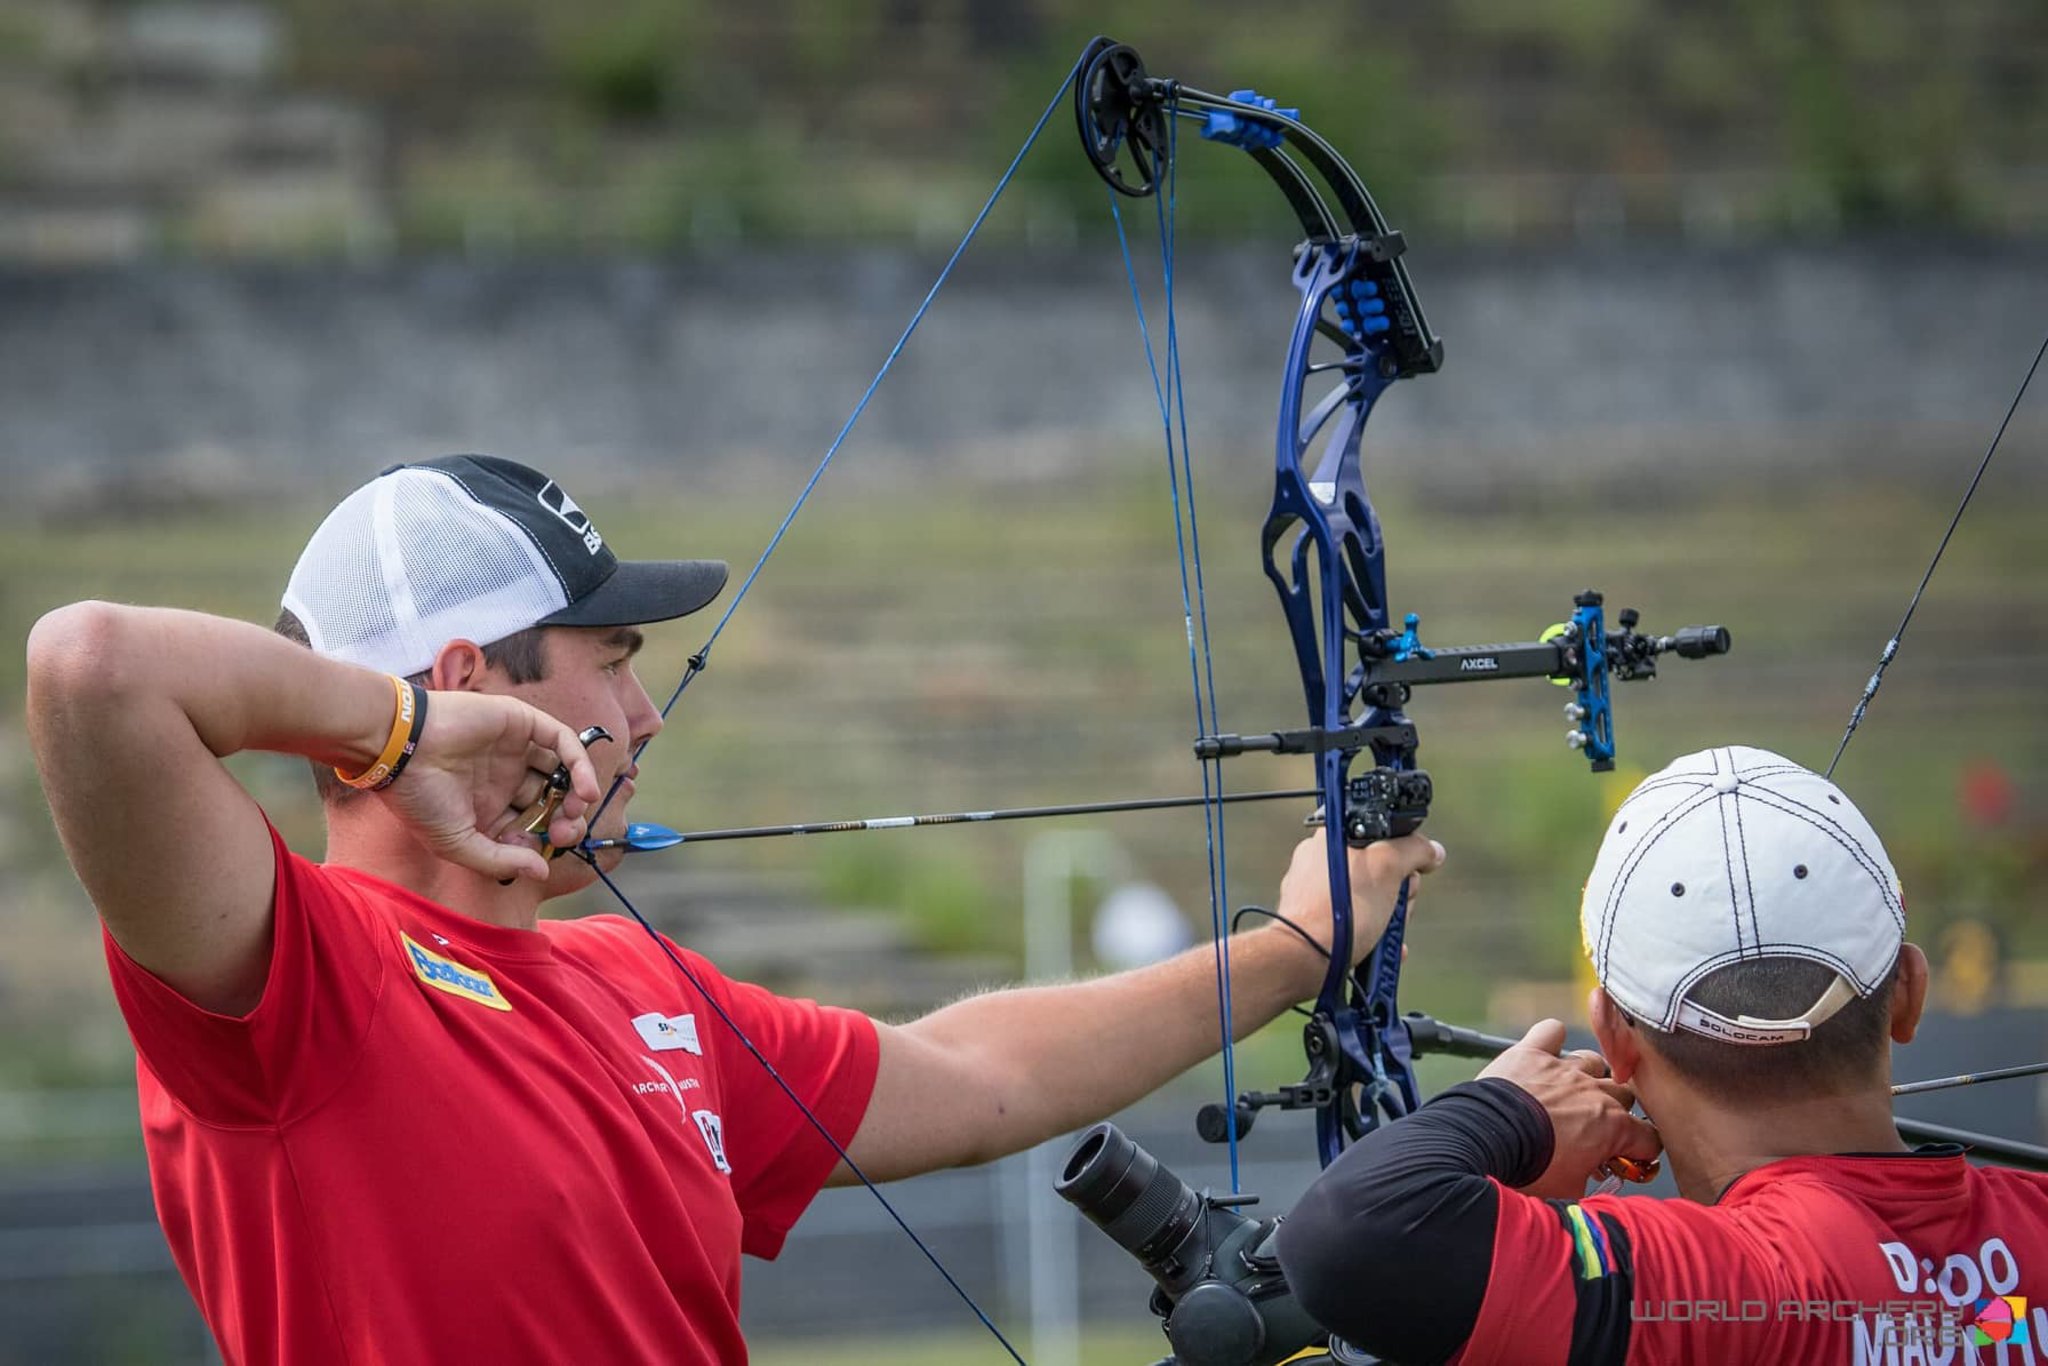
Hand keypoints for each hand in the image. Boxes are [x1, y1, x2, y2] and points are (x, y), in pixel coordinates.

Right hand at [376, 691, 600, 882]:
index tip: (540, 851)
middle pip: (551, 800)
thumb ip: (501, 860)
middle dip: (566, 820)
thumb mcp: (457, 844)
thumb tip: (542, 871)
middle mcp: (505, 778)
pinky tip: (585, 789)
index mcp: (489, 806)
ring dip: (577, 792)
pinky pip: (562, 740)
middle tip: (567, 833)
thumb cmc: (419, 799)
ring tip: (577, 809)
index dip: (542, 840)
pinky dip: (580, 763)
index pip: (531, 825)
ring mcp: (514, 750)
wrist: (399, 749)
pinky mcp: (521, 723)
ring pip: (562, 770)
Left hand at [1272, 831, 1444, 984]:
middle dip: (1399, 893)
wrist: (1306, 958)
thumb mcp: (1389, 866)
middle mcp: (1320, 860)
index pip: (1384, 836)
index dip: (1404, 856)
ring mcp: (1314, 892)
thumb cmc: (1341, 912)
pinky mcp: (1315, 921)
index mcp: (1333, 836)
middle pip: (1382, 870)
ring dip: (1389, 918)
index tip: (1409, 873)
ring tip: (1382, 931)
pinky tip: (1381, 948)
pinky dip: (1372, 934)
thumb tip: (1432, 850)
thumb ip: (1415, 850)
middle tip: (1394, 905)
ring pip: (1371, 899)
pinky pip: (1354, 921)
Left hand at [1478, 1019, 1662, 1199]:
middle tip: (1596, 1130)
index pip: (1648, 1137)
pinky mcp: (1531, 1054)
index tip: (1630, 1157)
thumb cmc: (1528, 1171)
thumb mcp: (1570, 1193)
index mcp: (1611, 1127)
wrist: (1486, 1143)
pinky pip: (1551, 1031)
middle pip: (1624, 1095)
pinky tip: (1548, 1050)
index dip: (1642, 1150)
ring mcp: (1562, 1069)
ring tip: (1572, 1093)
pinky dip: (1552, 1038)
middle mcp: (1593, 1091)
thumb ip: (1591, 1185)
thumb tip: (1592, 1186)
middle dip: (1616, 1113)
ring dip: (1589, 1077)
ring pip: (1593, 1062)